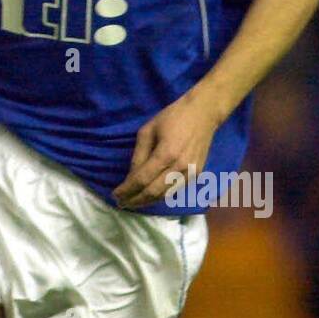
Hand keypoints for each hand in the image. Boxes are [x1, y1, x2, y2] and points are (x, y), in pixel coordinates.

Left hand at [113, 90, 221, 209]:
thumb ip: (139, 155)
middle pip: (153, 192)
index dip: (127, 189)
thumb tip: (131, 176)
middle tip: (121, 203)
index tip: (115, 195)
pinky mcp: (196, 174)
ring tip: (132, 203)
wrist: (203, 114)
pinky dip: (161, 196)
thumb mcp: (148, 131)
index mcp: (166, 153)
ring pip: (165, 195)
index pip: (142, 179)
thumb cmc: (172, 117)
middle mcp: (180, 167)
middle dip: (135, 200)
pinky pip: (175, 190)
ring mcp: (190, 173)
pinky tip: (149, 196)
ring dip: (147, 202)